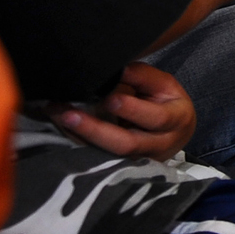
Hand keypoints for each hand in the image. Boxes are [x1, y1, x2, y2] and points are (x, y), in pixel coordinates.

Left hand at [52, 62, 196, 158]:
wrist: (172, 132)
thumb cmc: (166, 102)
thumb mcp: (163, 85)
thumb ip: (141, 77)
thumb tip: (113, 67)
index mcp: (176, 121)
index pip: (155, 118)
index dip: (131, 109)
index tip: (109, 97)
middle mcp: (159, 145)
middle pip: (127, 144)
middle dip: (96, 130)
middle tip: (70, 114)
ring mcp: (138, 160)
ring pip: (108, 155)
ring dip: (81, 136)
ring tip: (58, 116)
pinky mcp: (121, 166)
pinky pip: (97, 157)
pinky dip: (78, 140)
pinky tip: (60, 124)